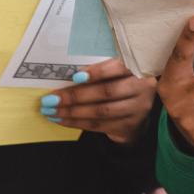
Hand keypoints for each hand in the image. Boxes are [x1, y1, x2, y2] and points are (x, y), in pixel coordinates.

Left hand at [41, 58, 157, 143]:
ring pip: (101, 111)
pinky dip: (77, 122)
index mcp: (138, 68)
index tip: (75, 76)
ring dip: (72, 112)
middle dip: (75, 96)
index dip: (98, 72)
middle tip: (51, 98)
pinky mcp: (129, 126)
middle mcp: (142, 88)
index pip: (118, 68)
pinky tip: (61, 119)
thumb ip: (101, 70)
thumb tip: (67, 74)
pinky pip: (99, 125)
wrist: (137, 109)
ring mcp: (137, 109)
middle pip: (106, 92)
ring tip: (52, 110)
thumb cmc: (120, 82)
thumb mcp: (117, 71)